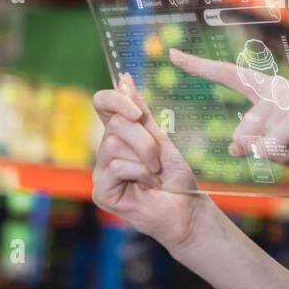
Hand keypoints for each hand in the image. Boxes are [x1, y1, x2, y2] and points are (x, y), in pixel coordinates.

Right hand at [92, 73, 205, 250]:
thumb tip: (124, 78)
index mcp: (120, 135)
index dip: (115, 99)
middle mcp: (106, 152)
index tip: (136, 111)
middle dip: (143, 138)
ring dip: (145, 156)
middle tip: (158, 158)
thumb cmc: (176, 177)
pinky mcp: (101, 192)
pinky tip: (148, 186)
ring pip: (114, 144)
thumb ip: (142, 113)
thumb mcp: (162, 138)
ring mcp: (102, 172)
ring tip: (155, 174)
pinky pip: (116, 167)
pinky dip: (140, 173)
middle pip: (114, 124)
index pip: (102, 104)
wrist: (187, 210)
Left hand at [168, 47, 288, 165]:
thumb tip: (234, 149)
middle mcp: (278, 89)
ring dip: (283, 157)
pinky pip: (274, 147)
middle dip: (261, 153)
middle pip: (243, 133)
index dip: (199, 67)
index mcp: (273, 90)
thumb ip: (263, 142)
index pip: (229, 75)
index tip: (172, 56)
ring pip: (258, 143)